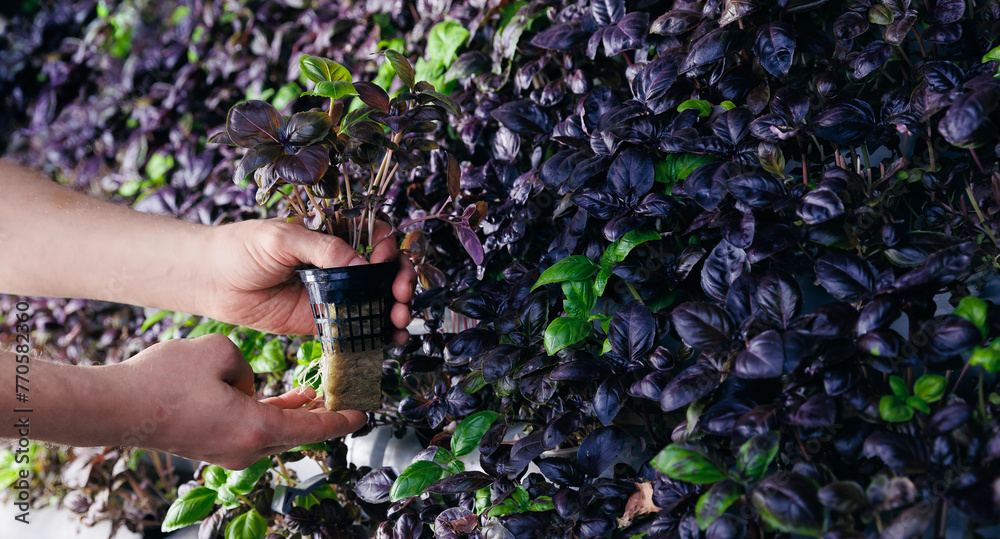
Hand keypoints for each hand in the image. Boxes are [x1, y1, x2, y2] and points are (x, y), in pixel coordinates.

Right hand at [109, 335, 365, 468]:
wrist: (114, 407)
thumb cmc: (164, 381)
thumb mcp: (220, 351)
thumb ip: (245, 365)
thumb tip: (243, 385)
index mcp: (256, 429)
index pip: (314, 428)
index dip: (342, 419)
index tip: (362, 414)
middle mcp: (245, 449)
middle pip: (296, 431)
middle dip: (319, 412)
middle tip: (341, 396)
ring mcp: (226, 452)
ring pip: (271, 429)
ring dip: (290, 411)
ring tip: (309, 391)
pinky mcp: (210, 446)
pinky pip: (249, 429)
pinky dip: (265, 414)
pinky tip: (274, 399)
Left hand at [202, 218, 415, 340]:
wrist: (211, 282)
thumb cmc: (241, 248)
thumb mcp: (282, 237)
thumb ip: (323, 248)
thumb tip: (362, 263)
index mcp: (332, 233)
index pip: (375, 235)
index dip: (387, 248)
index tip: (381, 260)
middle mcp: (338, 263)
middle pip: (385, 269)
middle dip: (401, 280)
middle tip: (401, 293)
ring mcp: (334, 293)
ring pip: (377, 299)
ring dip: (397, 308)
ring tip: (401, 319)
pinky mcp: (323, 320)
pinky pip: (358, 326)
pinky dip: (380, 333)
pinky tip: (392, 339)